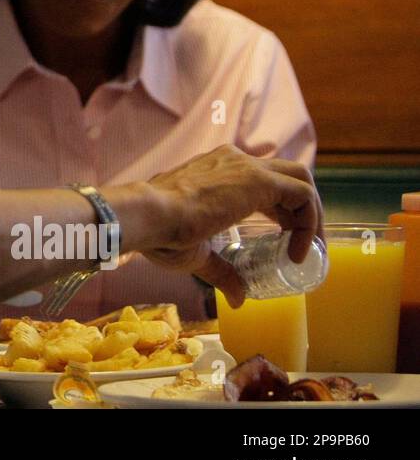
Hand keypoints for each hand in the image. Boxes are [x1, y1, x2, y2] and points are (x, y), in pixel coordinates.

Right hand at [137, 145, 322, 307]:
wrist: (148, 216)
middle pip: (286, 175)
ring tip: (306, 249)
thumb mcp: (198, 253)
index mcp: (216, 170)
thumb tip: (237, 299)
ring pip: (299, 179)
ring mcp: (246, 166)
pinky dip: (308, 224)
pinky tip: (297, 252)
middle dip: (300, 209)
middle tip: (299, 244)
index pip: (261, 180)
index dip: (279, 210)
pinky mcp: (258, 179)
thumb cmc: (161, 232)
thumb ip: (222, 271)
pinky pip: (302, 196)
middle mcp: (234, 160)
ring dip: (310, 214)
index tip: (281, 241)